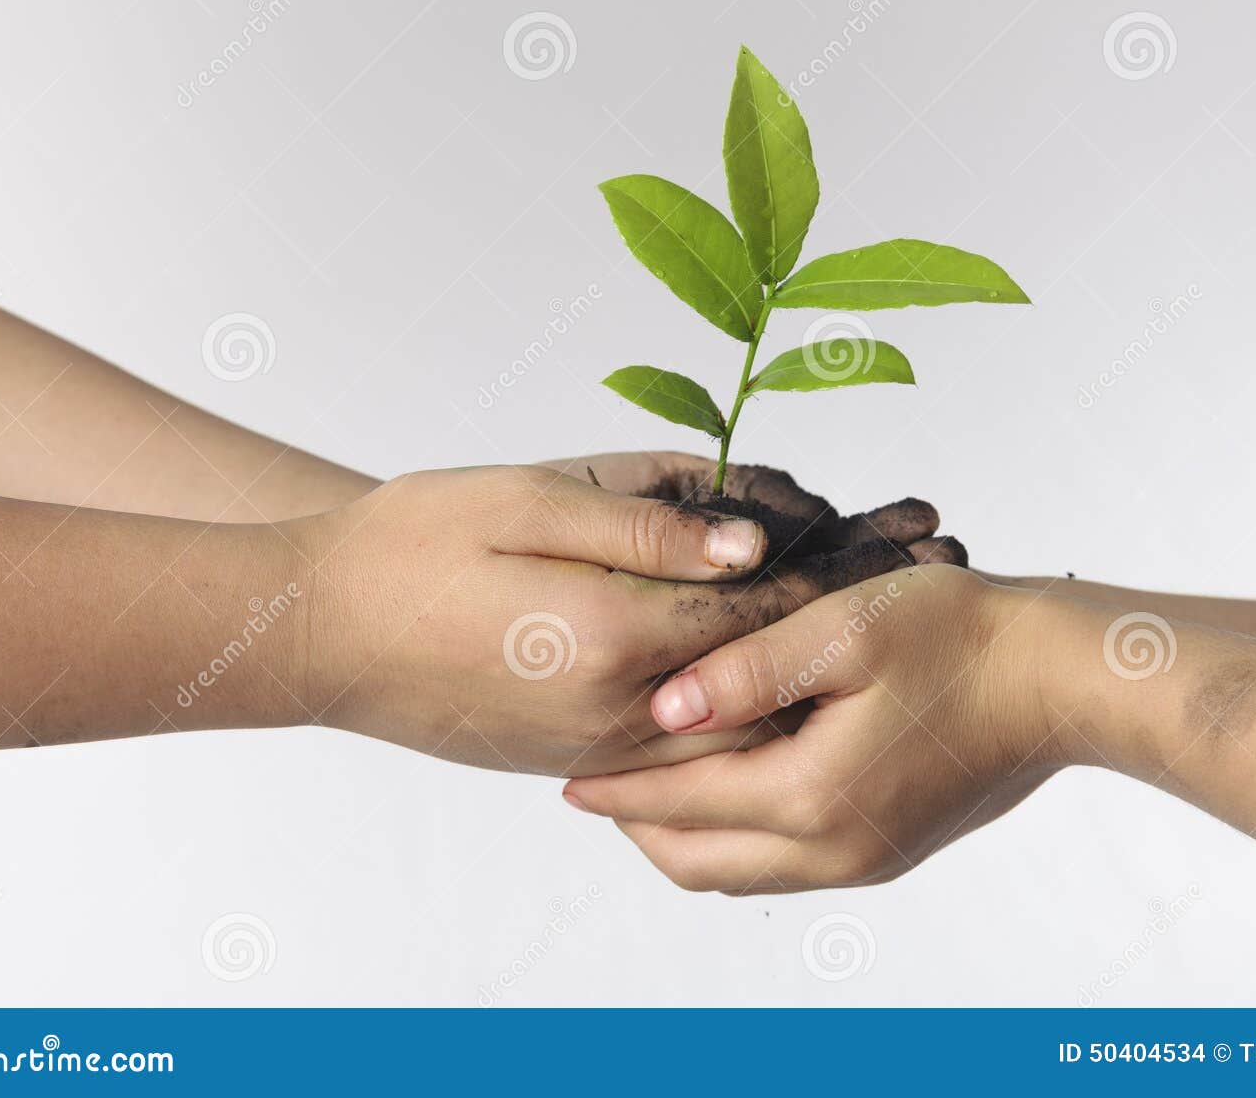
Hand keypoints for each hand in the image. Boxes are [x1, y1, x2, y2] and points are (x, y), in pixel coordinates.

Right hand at [282, 464, 959, 776]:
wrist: (317, 634)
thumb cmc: (413, 544)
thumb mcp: (528, 500)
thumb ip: (649, 527)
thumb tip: (758, 537)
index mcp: (616, 636)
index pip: (768, 603)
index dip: (853, 561)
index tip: (922, 531)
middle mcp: (624, 711)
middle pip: (781, 668)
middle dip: (864, 611)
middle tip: (938, 564)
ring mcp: (602, 746)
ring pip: (746, 715)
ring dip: (823, 657)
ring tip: (893, 610)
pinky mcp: (577, 756)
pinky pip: (692, 739)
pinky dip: (753, 696)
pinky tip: (791, 666)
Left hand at [562, 565, 1056, 890]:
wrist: (1058, 680)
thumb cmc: (958, 638)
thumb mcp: (841, 632)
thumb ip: (744, 672)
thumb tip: (661, 710)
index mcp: (809, 796)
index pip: (680, 804)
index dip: (617, 789)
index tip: (566, 776)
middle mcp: (832, 848)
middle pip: (698, 862)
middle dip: (639, 826)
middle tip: (597, 786)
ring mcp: (864, 858)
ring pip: (739, 873)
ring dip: (686, 836)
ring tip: (649, 788)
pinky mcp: (887, 850)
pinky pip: (784, 865)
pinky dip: (737, 838)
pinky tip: (729, 790)